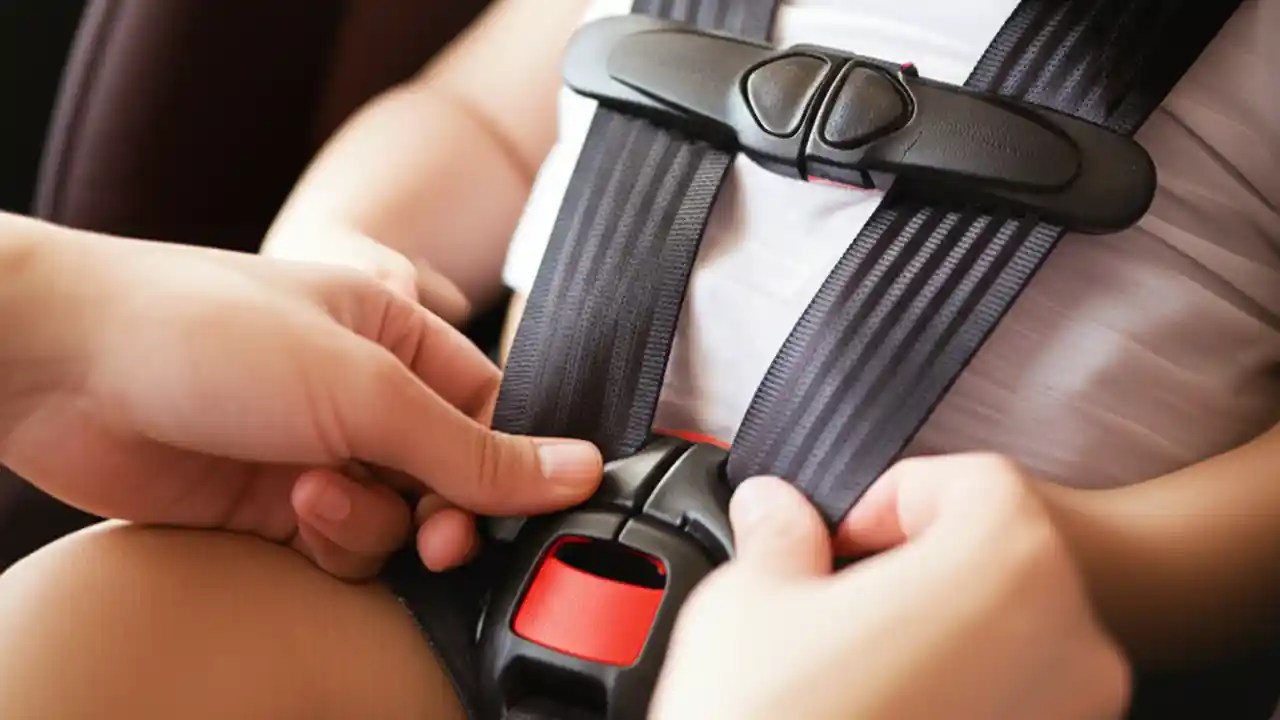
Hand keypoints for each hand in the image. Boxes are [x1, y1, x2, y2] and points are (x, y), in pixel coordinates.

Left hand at [0, 222, 601, 578]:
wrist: (65, 369)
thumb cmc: (211, 335)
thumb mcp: (367, 390)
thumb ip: (475, 447)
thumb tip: (578, 469)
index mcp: (400, 336)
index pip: (495, 415)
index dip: (511, 470)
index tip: (512, 513)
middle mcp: (365, 393)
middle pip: (451, 479)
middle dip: (443, 512)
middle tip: (434, 534)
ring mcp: (319, 448)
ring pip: (398, 520)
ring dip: (371, 522)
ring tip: (313, 494)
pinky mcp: (274, 501)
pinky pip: (341, 544)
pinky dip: (327, 539)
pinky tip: (288, 508)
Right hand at [651, 455, 1129, 719]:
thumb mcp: (748, 603)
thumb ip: (777, 534)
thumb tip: (773, 509)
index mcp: (1005, 564)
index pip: (972, 481)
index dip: (890, 498)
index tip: (839, 537)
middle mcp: (1068, 642)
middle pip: (997, 556)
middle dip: (914, 564)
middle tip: (835, 595)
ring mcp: (1070, 718)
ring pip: (1008, 636)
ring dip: (938, 632)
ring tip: (851, 664)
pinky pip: (1012, 704)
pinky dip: (958, 694)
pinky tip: (881, 710)